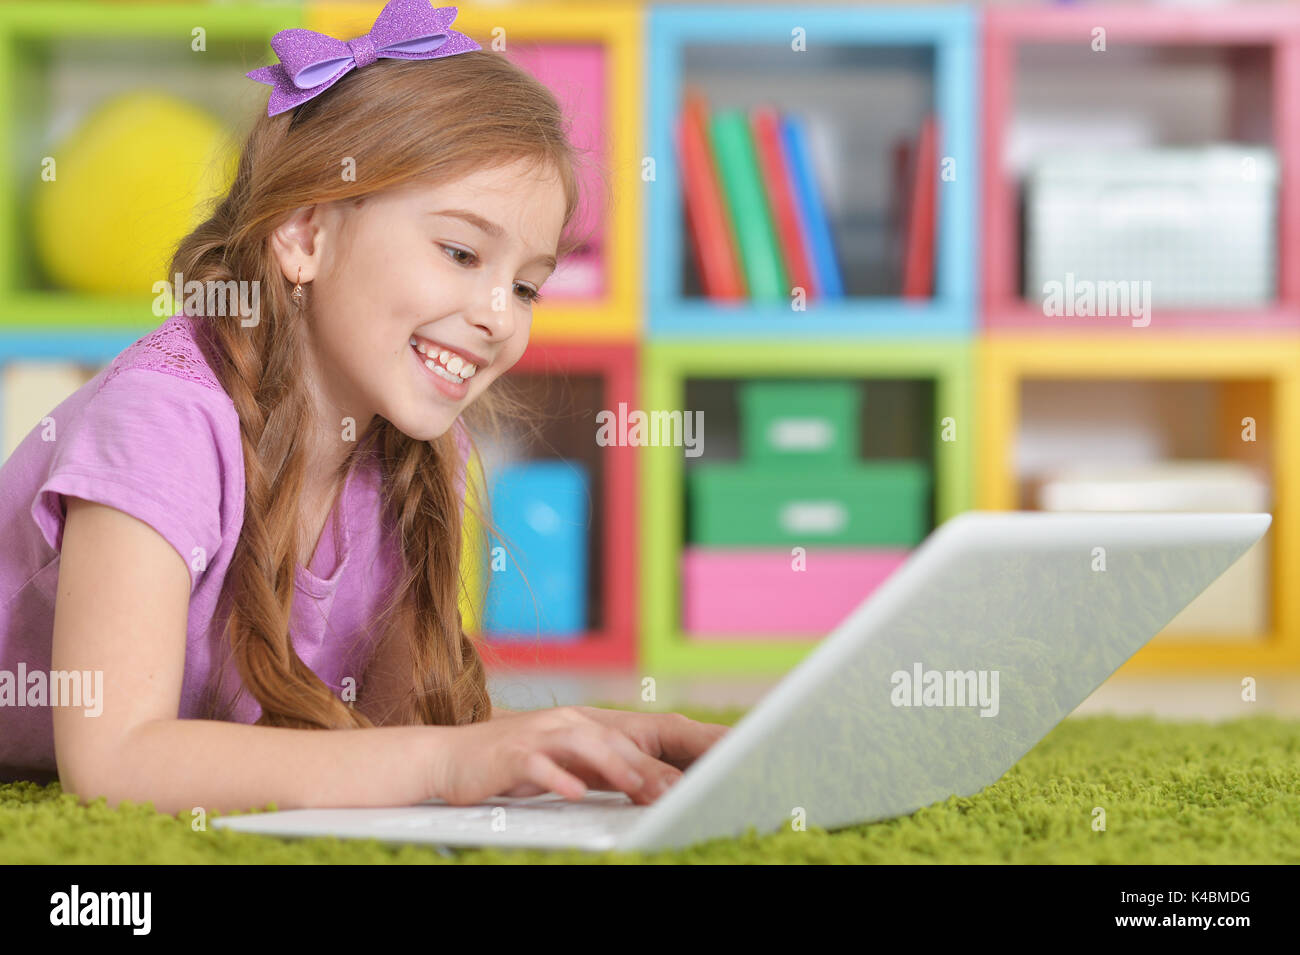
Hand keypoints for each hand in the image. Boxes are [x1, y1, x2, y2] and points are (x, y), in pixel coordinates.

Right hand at [427, 705, 729, 806]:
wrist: (451, 757)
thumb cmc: (517, 766)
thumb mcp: (569, 767)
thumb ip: (608, 771)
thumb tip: (658, 790)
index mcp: (588, 725)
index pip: (643, 734)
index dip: (680, 744)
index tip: (718, 762)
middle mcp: (569, 722)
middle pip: (620, 741)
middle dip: (653, 767)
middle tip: (681, 793)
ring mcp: (540, 734)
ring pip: (585, 746)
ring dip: (615, 767)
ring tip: (640, 789)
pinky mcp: (512, 753)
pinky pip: (539, 764)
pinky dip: (558, 777)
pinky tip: (575, 793)